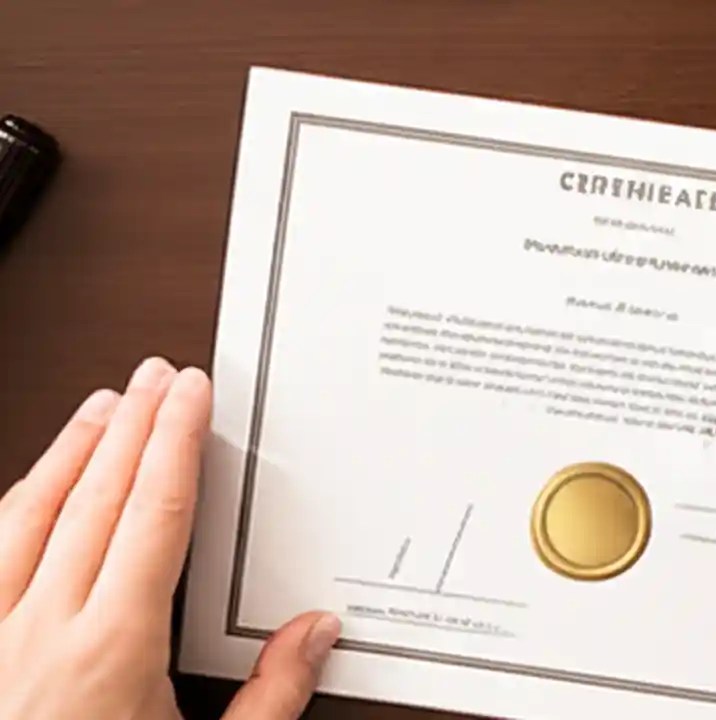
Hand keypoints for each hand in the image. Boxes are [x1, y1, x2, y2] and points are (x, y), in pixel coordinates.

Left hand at [0, 358, 340, 719]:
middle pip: (94, 497)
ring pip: (26, 513)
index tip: (189, 394)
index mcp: (110, 649)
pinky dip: (14, 503)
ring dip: (69, 451)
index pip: (153, 512)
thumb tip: (314, 635)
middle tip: (154, 375)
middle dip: (131, 424)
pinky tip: (28, 488)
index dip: (174, 442)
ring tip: (100, 406)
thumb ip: (268, 700)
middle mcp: (38, 629)